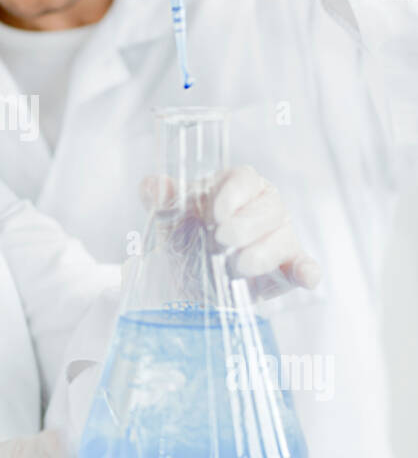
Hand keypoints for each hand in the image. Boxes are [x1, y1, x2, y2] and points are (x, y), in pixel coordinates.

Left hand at [138, 164, 320, 299]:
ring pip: (283, 237)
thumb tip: (151, 185)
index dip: (232, 195)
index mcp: (236, 186)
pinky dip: (307, 270)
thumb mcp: (170, 219)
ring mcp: (280, 236)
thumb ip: (161, 200)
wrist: (191, 279)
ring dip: (260, 254)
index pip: (244, 178)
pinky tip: (305, 278)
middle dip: (244, 227)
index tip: (214, 215)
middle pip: (269, 206)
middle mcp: (264, 206)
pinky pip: (304, 265)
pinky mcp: (288, 266)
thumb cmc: (187, 237)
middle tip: (218, 244)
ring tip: (235, 268)